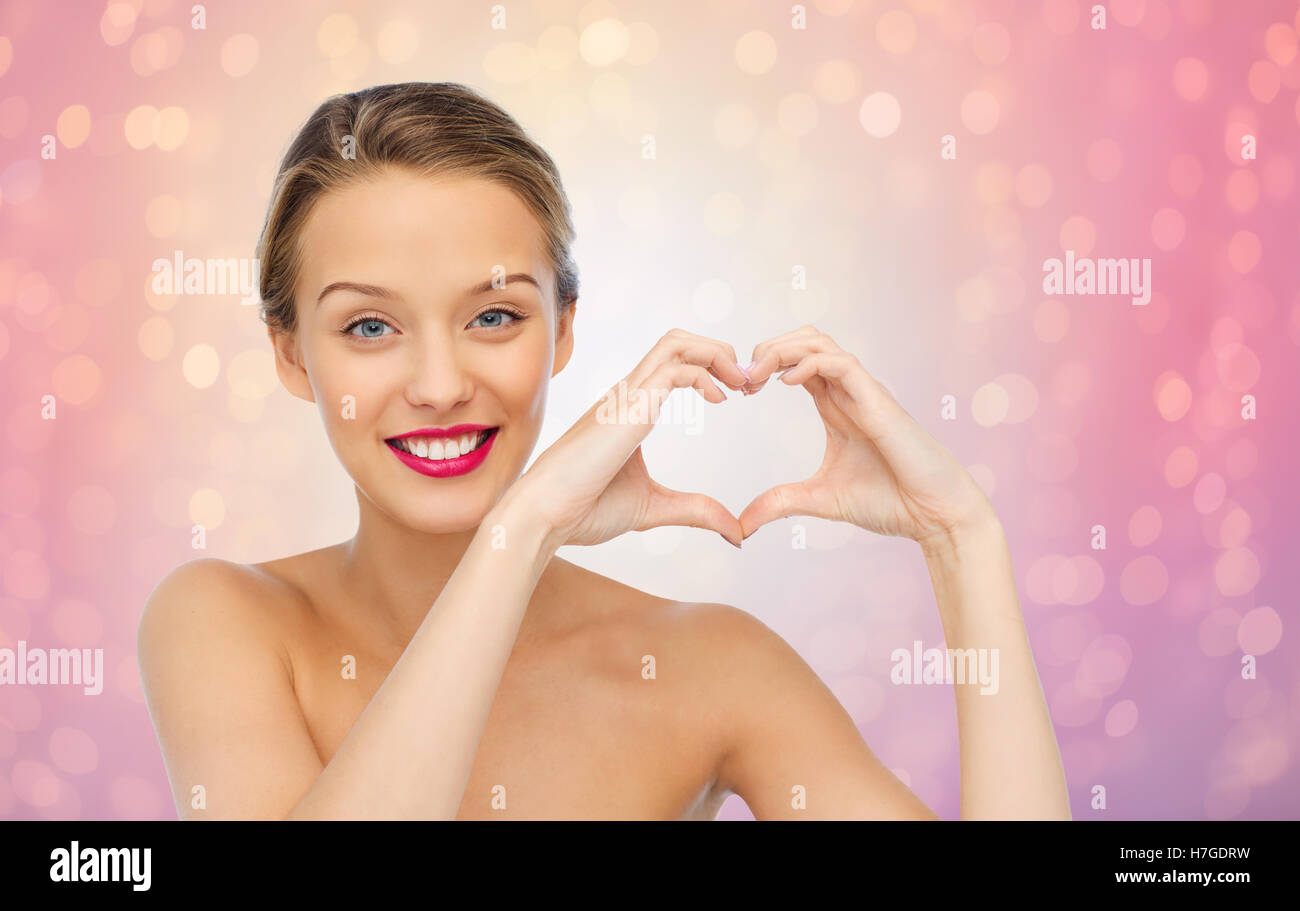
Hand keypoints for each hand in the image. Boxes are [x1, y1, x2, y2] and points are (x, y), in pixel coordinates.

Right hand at [508, 329, 750, 548]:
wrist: (545, 516)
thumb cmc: (584, 509)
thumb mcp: (655, 509)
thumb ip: (696, 511)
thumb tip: (735, 531)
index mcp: (631, 409)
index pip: (674, 363)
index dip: (712, 367)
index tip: (738, 393)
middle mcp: (629, 394)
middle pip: (678, 340)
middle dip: (719, 350)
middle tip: (746, 381)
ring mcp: (627, 396)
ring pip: (676, 343)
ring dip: (716, 354)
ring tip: (739, 381)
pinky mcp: (629, 407)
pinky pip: (674, 369)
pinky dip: (705, 374)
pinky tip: (719, 400)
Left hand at [736, 326, 996, 547]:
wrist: (933, 514)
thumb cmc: (889, 501)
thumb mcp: (820, 500)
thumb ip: (781, 504)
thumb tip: (741, 524)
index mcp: (834, 405)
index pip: (795, 363)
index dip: (763, 366)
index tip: (740, 391)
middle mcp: (847, 392)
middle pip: (804, 341)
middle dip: (768, 349)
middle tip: (743, 379)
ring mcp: (864, 392)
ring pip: (820, 342)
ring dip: (783, 349)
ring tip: (757, 375)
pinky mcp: (878, 401)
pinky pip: (842, 364)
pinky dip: (809, 363)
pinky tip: (785, 383)